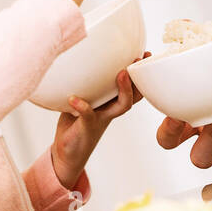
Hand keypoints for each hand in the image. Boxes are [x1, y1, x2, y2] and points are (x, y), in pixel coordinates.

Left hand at [51, 55, 146, 186]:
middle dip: (138, 78)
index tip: (145, 55)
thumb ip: (81, 86)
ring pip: (121, 106)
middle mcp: (110, 111)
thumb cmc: (73, 125)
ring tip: (122, 73)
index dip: (139, 74)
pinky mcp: (87, 128)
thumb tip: (79, 59)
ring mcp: (100, 120)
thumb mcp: (78, 101)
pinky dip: (81, 106)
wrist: (66, 155)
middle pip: (133, 95)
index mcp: (110, 104)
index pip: (131, 88)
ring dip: (123, 90)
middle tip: (139, 60)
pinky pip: (87, 115)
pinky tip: (73, 98)